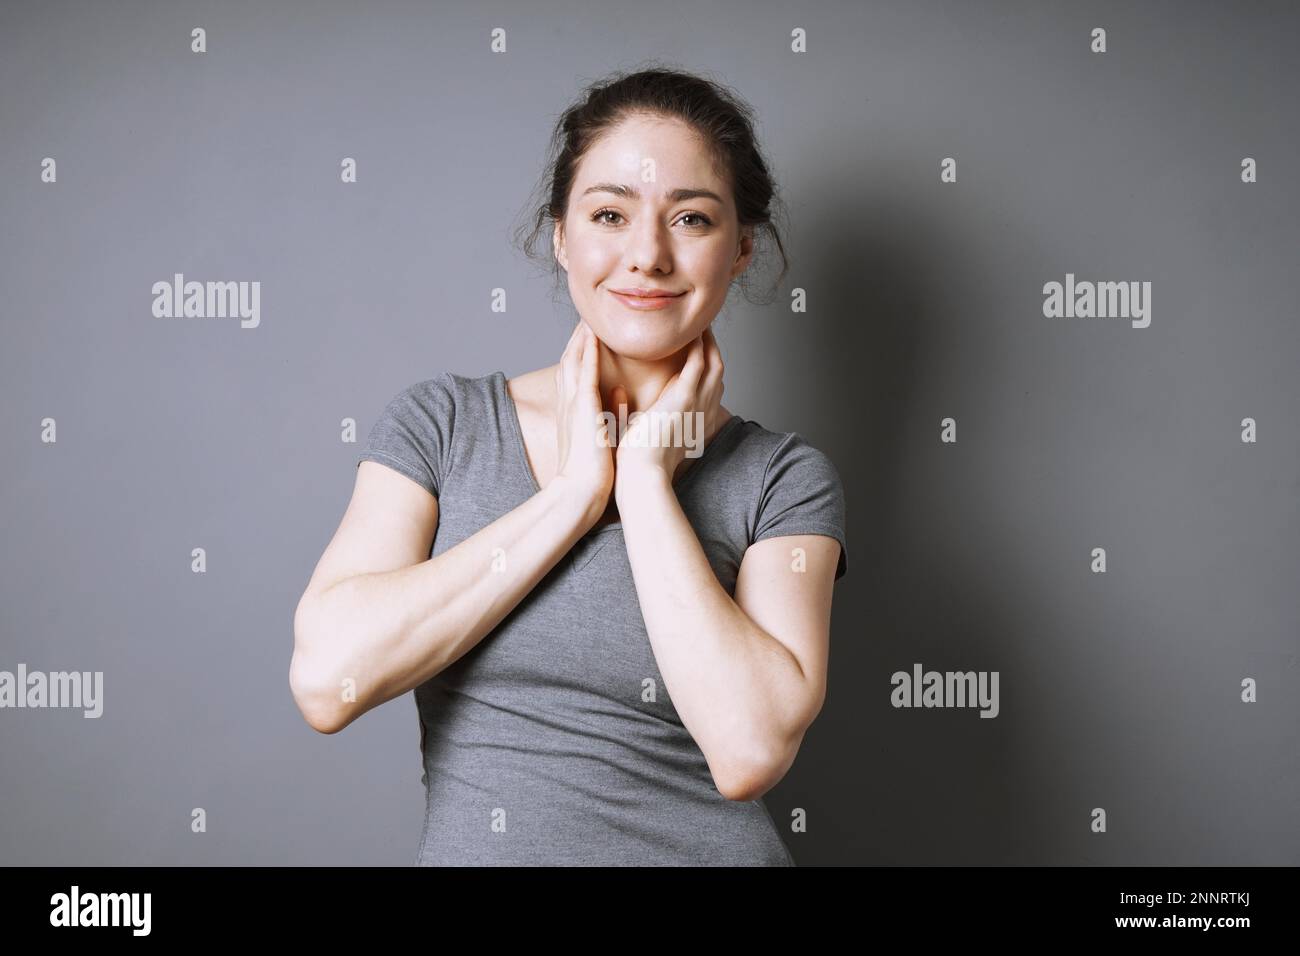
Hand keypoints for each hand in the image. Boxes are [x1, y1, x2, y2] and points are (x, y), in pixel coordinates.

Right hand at [553, 320, 614, 517]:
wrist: (581, 490)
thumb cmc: (594, 468)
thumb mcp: (605, 431)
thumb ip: (611, 409)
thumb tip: (621, 392)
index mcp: (576, 409)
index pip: (578, 371)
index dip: (584, 348)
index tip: (594, 330)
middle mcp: (570, 402)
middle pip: (571, 358)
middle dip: (578, 335)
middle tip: (588, 313)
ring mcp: (573, 403)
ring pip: (574, 359)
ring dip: (581, 336)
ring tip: (589, 314)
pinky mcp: (582, 408)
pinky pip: (583, 374)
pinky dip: (587, 353)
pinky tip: (592, 335)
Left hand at [612, 326, 725, 491]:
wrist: (641, 473)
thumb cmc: (640, 459)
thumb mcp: (648, 433)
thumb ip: (644, 415)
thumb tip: (623, 398)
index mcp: (696, 419)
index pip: (708, 384)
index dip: (704, 363)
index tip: (694, 347)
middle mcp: (703, 410)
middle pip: (717, 369)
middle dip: (712, 345)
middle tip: (702, 326)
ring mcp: (697, 401)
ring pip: (713, 360)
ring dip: (708, 339)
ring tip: (698, 321)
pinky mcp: (685, 396)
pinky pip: (698, 361)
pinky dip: (698, 343)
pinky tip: (692, 330)